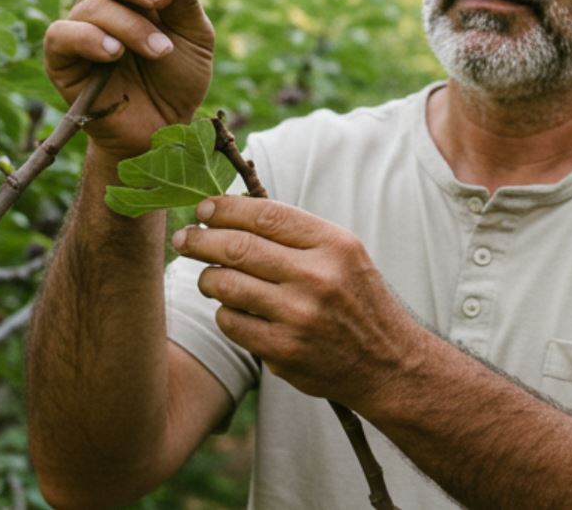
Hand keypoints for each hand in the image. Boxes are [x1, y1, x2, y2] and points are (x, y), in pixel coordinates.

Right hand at [43, 0, 213, 159]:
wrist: (162, 134)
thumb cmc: (178, 83)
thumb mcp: (194, 38)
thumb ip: (186, 0)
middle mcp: (106, 6)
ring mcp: (81, 31)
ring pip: (91, 4)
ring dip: (129, 25)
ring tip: (159, 50)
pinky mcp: (61, 61)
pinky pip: (61, 35)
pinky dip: (89, 38)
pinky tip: (114, 53)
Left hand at [171, 196, 430, 407]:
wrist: (387, 363)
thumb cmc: (357, 299)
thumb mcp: (344, 254)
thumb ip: (296, 234)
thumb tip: (233, 209)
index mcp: (334, 245)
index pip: (265, 214)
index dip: (225, 208)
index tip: (203, 208)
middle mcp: (317, 277)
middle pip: (237, 248)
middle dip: (200, 240)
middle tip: (184, 238)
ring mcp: (299, 317)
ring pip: (226, 285)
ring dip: (207, 278)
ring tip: (208, 277)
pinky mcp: (283, 352)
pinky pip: (231, 323)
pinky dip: (224, 313)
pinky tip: (234, 310)